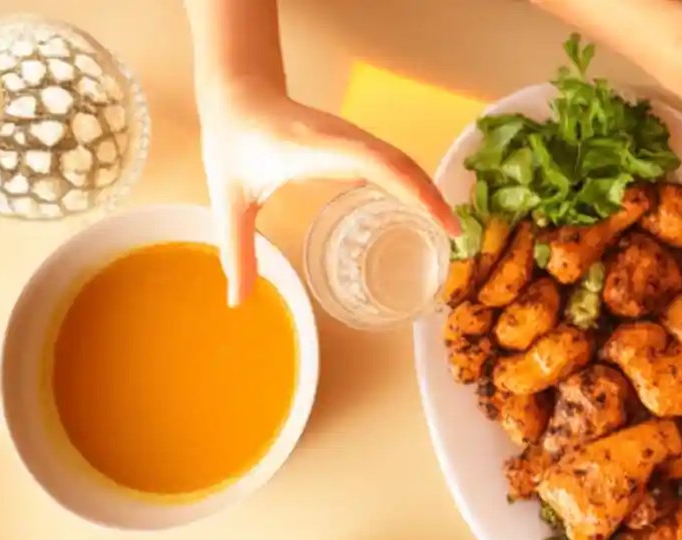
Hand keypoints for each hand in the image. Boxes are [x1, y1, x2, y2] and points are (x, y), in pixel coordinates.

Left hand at [196, 82, 458, 305]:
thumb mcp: (228, 198)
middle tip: (454, 235)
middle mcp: (341, 140)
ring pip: (400, 160)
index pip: (371, 161)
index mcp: (312, 149)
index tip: (434, 215)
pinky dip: (413, 183)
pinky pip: (392, 162)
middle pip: (398, 162)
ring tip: (448, 226)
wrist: (237, 94)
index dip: (407, 185)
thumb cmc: (233, 141)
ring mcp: (350, 139)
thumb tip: (239, 302)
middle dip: (430, 195)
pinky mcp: (353, 143)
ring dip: (427, 189)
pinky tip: (422, 209)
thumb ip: (238, 250)